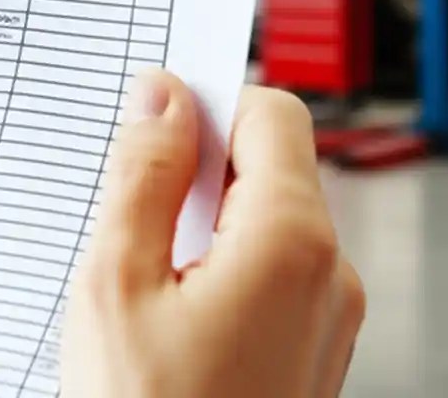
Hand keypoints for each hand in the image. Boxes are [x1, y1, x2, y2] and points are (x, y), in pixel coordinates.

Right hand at [61, 71, 364, 397]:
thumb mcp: (117, 281)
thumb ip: (143, 177)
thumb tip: (161, 100)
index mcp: (291, 241)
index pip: (271, 114)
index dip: (207, 101)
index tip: (150, 115)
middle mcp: (330, 272)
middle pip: (270, 165)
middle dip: (196, 166)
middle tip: (123, 199)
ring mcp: (328, 315)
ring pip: (266, 220)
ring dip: (202, 219)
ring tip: (136, 264)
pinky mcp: (311, 347)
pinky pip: (271, 271)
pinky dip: (219, 263)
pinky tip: (164, 301)